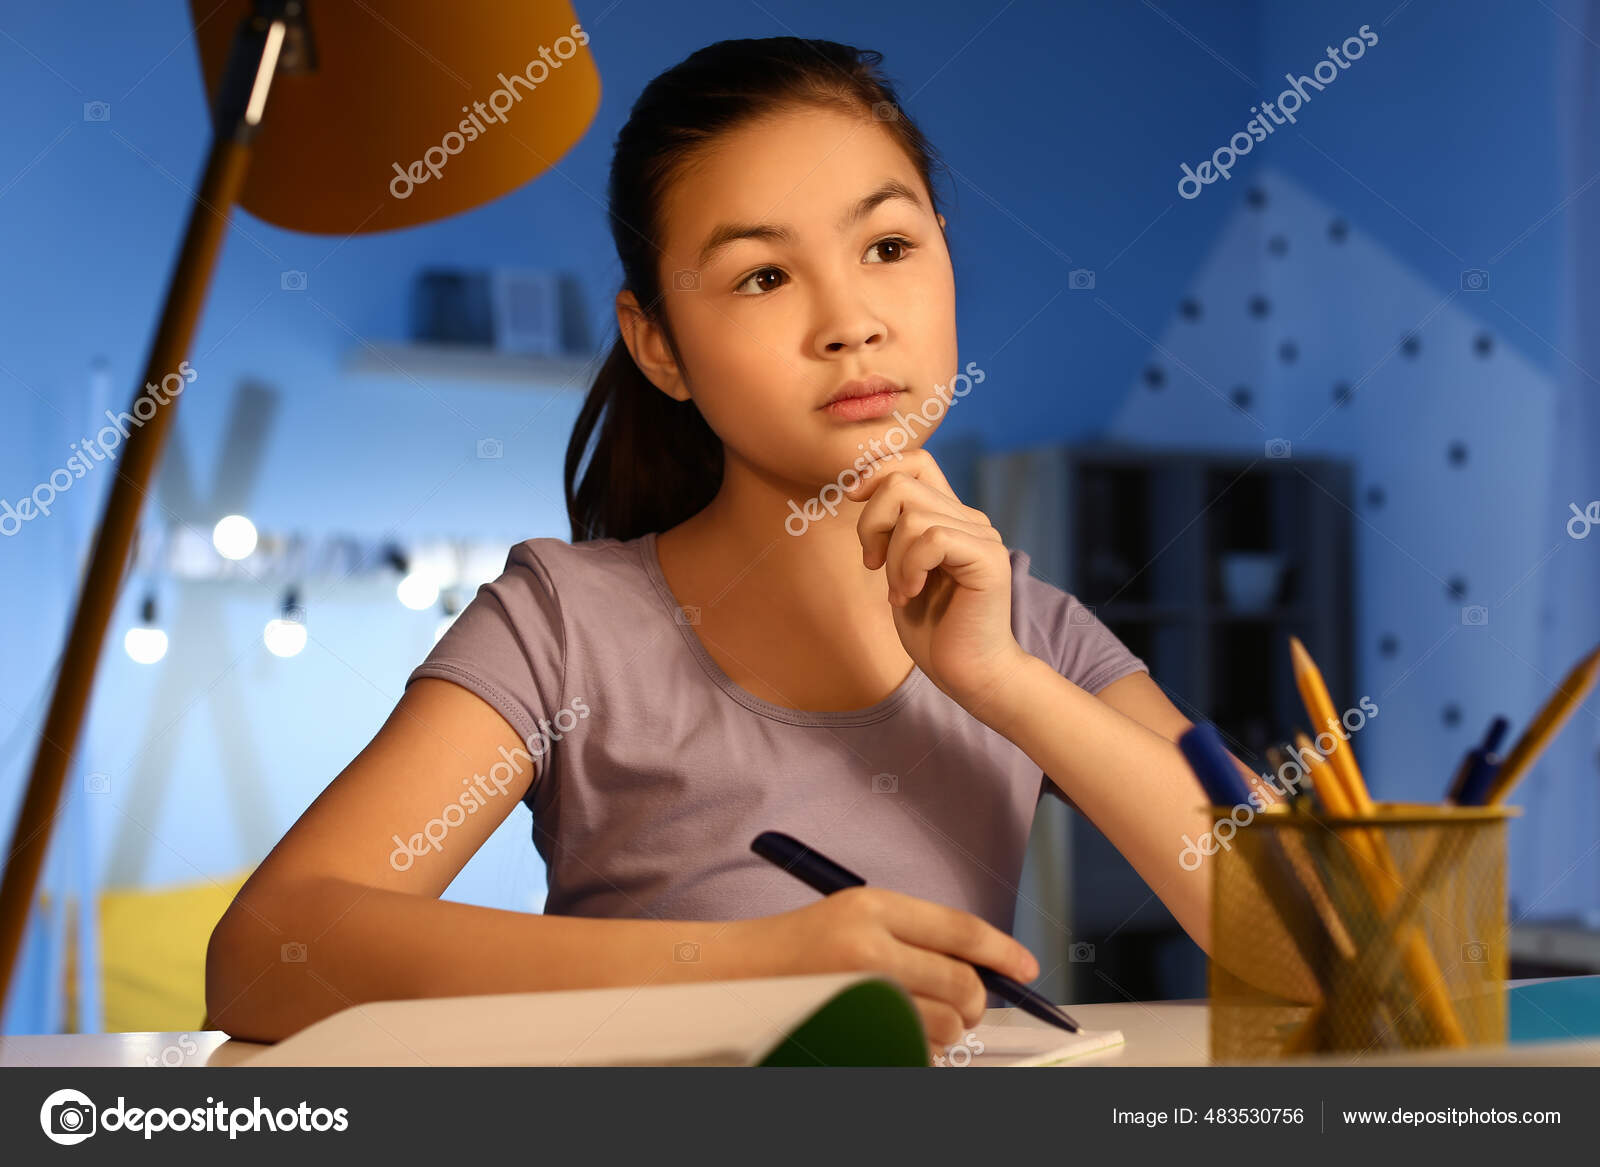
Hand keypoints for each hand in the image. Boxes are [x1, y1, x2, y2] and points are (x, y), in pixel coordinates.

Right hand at [730, 886, 1039, 1057]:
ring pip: (947, 1026)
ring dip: (947, 1030)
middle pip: (963, 983)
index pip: (961, 930)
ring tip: (918, 1017)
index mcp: (872, 907)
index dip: (1004, 951)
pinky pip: (917, 1054)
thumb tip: (980, 966)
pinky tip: (894, 1034)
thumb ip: (914, 934)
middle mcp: (869, 949)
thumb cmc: (798, 946)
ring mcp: (860, 995)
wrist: (732, 976)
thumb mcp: (854, 916)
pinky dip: (918, 1051)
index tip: (1026, 968)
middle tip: (966, 1006)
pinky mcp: (854, 1033)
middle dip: (975, 1000)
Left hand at [844, 448, 1030, 711]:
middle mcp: (970, 519)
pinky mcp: (988, 559)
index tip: (852, 500)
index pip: (916, 462)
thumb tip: (859, 489)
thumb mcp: (899, 569)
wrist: (968, 674)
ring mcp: (983, 536)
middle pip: (902, 483)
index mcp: (950, 517)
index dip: (877, 471)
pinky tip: (912, 595)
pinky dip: (910, 569)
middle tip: (873, 565)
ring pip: (913, 516)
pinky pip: (931, 539)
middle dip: (871, 524)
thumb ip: (892, 531)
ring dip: (893, 559)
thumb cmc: (933, 630)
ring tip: (901, 592)